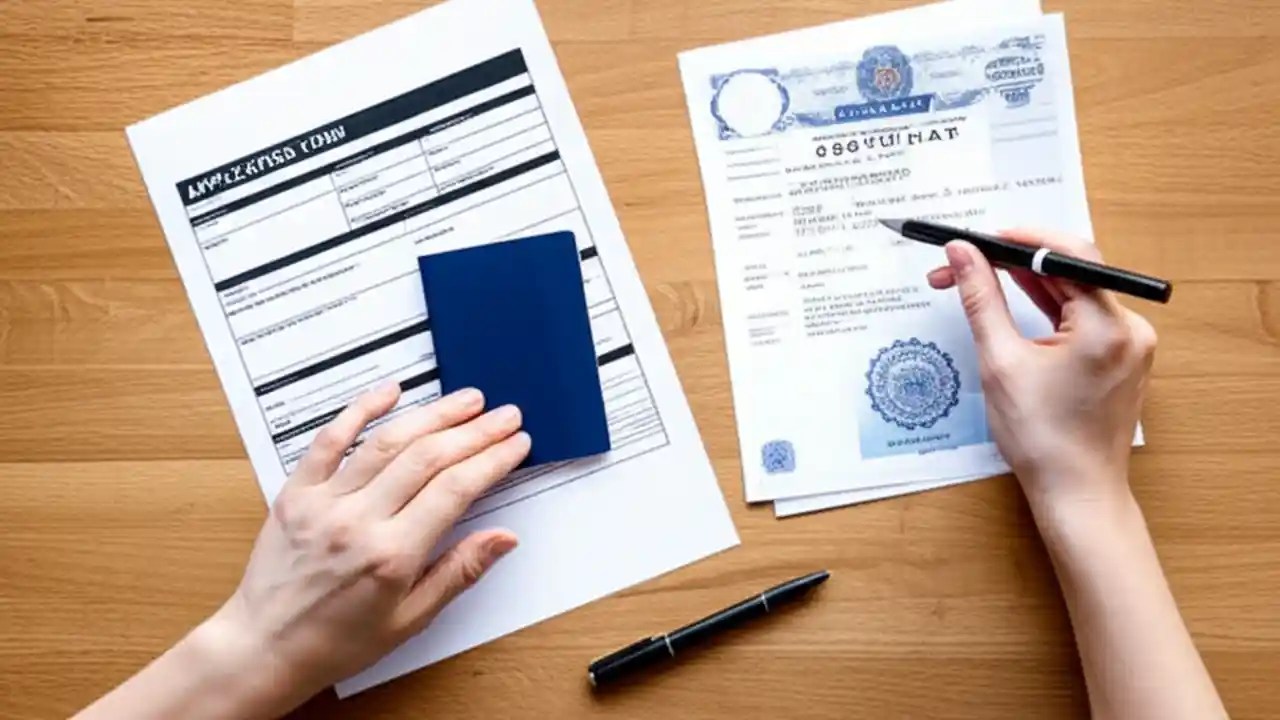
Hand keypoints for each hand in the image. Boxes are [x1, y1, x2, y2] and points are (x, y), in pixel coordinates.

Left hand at [196, 383, 529, 713]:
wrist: (263, 648)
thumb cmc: (336, 642)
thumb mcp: (410, 620)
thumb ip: (459, 572)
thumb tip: (504, 538)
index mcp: (392, 557)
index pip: (455, 490)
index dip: (492, 460)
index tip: (516, 443)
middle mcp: (358, 522)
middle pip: (428, 458)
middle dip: (474, 431)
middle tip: (504, 415)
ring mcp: (324, 503)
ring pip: (387, 442)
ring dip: (432, 415)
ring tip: (466, 400)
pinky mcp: (296, 493)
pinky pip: (330, 440)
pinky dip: (360, 409)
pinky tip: (391, 391)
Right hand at [925, 229, 1155, 512]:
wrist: (1076, 493)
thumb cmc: (1043, 440)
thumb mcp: (1001, 362)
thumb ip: (981, 299)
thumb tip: (961, 255)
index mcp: (1106, 327)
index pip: (1067, 253)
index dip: (1020, 238)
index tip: (980, 238)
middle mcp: (1129, 328)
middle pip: (1069, 269)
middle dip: (1012, 263)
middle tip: (963, 264)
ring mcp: (1129, 343)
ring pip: (1073, 292)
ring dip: (1026, 285)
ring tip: (977, 284)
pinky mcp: (1120, 357)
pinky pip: (1082, 316)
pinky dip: (1047, 309)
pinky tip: (1012, 310)